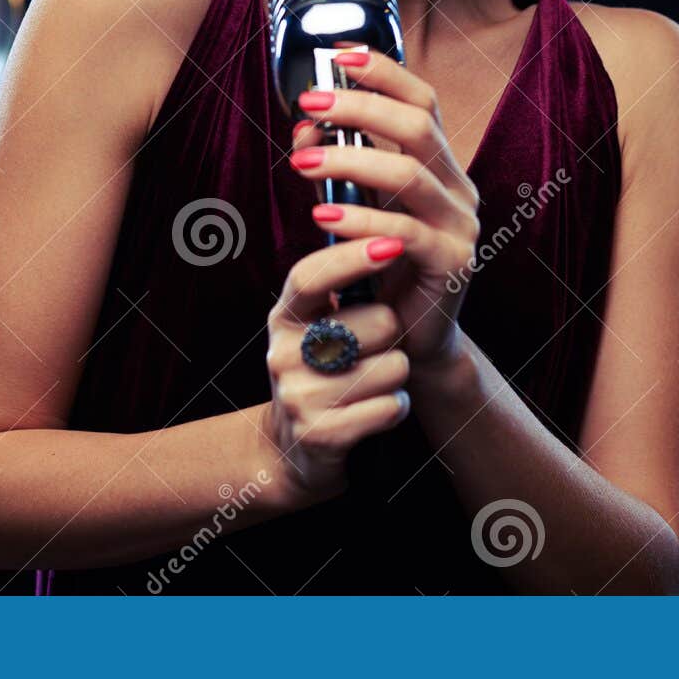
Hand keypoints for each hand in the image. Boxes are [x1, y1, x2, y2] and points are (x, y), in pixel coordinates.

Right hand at [263, 239, 412, 503]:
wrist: (295, 450)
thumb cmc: (324, 372)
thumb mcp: (317, 324)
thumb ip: (340, 283)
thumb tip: (381, 228)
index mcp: (285, 316)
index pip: (312, 276)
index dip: (354, 257)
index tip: (393, 243)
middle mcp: (283, 352)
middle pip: (378, 321)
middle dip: (393, 335)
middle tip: (373, 350)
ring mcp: (298, 395)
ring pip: (393, 367)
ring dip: (395, 377)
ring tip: (370, 383)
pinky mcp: (320, 435)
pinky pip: (390, 407)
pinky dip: (394, 410)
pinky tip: (372, 412)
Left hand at [288, 47, 480, 372]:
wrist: (407, 340)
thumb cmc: (379, 268)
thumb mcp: (352, 207)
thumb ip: (333, 166)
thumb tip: (303, 123)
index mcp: (440, 167)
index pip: (422, 102)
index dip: (384, 72)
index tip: (338, 53)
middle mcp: (458, 189)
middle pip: (418, 127)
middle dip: (360, 107)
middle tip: (309, 103)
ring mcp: (461, 226)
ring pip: (410, 174)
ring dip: (351, 160)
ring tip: (301, 162)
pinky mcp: (452, 264)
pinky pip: (406, 232)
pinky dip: (362, 220)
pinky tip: (324, 215)